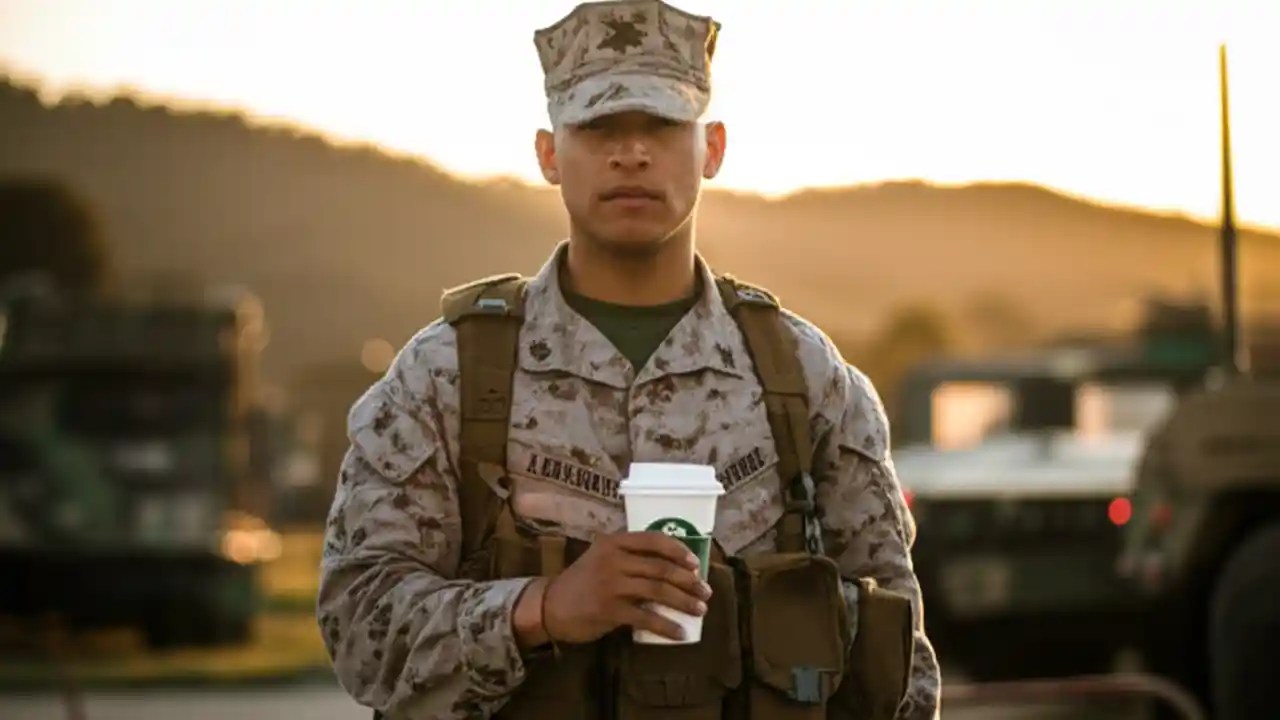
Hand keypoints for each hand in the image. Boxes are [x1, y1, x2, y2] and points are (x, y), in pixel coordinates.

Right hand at [541, 531, 711, 643]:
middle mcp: (614, 559)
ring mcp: (611, 584)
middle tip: (705, 592)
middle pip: (661, 567)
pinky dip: (667, 626)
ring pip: (658, 591)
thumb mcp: (602, 557)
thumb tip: (672, 567)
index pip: (654, 540)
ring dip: (684, 602)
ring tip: (699, 610)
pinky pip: (646, 618)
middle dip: (688, 581)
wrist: (550, 605)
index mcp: (614, 542)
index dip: (679, 551)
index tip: (696, 564)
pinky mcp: (609, 610)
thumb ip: (629, 557)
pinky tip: (680, 633)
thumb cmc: (582, 581)